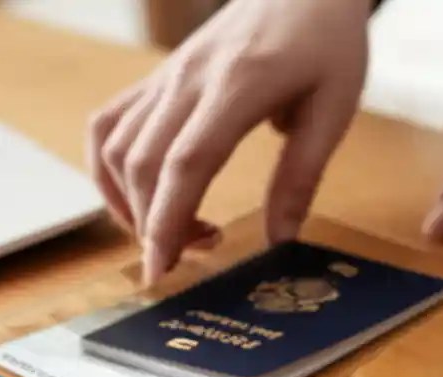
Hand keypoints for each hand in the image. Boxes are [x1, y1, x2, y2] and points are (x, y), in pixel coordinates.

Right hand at [88, 0, 370, 283]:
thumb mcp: (333, 110)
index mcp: (238, 85)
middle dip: (151, 225)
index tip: (162, 269)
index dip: (167, 221)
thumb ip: (301, 177)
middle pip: (144, 163)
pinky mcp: (157, 78)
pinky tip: (138, 196)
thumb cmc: (325, 43)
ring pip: (116, 146)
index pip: (186, 162)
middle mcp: (189, 79)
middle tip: (189, 260)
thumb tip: (280, 241)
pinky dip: (110, 169)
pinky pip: (109, 124)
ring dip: (130, 202)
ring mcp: (166, 76)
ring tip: (173, 230)